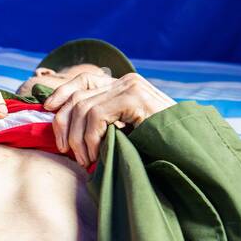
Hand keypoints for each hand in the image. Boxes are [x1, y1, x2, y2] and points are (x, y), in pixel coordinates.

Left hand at [43, 71, 175, 166]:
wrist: (192, 149)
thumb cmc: (159, 147)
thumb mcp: (126, 131)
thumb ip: (105, 122)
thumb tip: (66, 126)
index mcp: (123, 86)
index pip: (83, 80)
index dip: (61, 93)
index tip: (47, 110)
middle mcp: (126, 81)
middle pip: (77, 95)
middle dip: (63, 124)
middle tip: (66, 151)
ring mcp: (131, 87)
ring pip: (82, 108)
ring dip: (77, 139)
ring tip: (85, 159)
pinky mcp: (135, 98)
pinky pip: (95, 115)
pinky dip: (90, 138)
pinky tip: (96, 154)